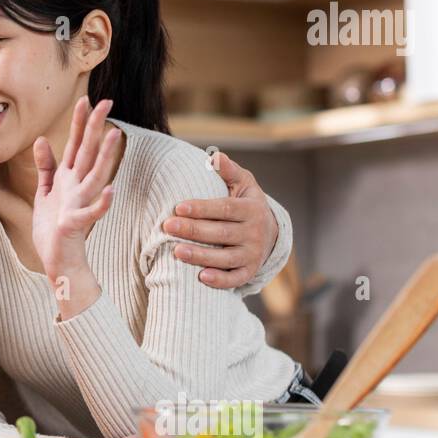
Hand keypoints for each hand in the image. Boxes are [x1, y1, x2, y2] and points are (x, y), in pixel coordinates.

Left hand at [32, 97, 121, 294]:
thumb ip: (45, 167)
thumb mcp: (44, 192)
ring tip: (113, 135)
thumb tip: (40, 140)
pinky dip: (102, 202)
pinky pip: (91, 212)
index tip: (85, 99)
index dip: (79, 123)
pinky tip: (111, 189)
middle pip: (87, 152)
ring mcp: (79, 204)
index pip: (75, 145)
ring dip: (104, 156)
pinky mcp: (75, 224)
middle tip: (106, 102)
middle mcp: (77, 188)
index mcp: (68, 179)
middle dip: (95, 128)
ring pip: (95, 176)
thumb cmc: (52, 228)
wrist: (57, 261)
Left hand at [163, 151, 277, 288]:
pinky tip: (201, 277)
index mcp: (252, 209)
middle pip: (222, 233)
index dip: (202, 209)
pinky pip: (235, 279)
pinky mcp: (249, 272)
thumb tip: (214, 156)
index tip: (178, 207)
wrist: (270, 233)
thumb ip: (229, 171)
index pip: (225, 209)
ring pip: (226, 258)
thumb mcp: (244, 184)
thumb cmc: (246, 204)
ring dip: (201, 256)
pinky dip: (220, 280)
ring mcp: (253, 254)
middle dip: (193, 230)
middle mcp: (255, 233)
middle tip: (167, 226)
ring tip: (176, 251)